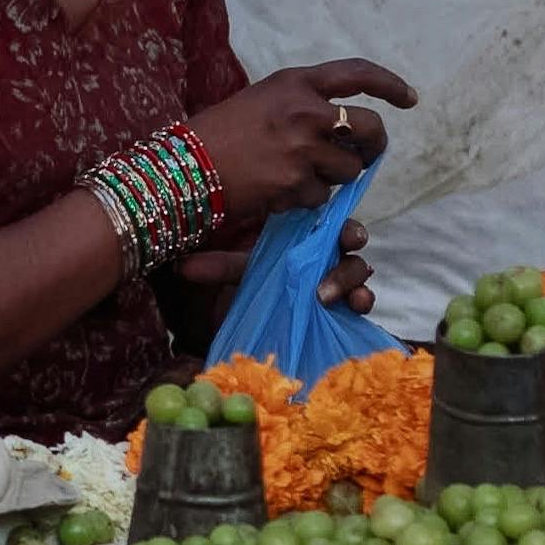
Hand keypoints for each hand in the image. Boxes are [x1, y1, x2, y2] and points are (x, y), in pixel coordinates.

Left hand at [173, 216, 370, 309]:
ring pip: (357, 273)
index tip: (346, 237)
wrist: (226, 321)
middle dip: (349, 257)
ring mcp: (331, 283)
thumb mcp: (226, 270)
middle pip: (350, 245)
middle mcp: (322, 256)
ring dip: (351, 283)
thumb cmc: (234, 284)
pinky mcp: (334, 311)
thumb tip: (183, 266)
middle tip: (336, 264)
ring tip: (334, 298)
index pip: (332, 224)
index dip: (345, 228)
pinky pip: (357, 304)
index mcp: (302, 237)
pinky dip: (361, 303)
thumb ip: (215, 265)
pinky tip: (356, 308)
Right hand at [192, 59, 414, 221]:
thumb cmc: (213, 135)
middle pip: (369, 128)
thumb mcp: (258, 103)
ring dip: (333, 179)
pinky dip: (304, 200)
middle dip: (374, 147)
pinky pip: (320, 197)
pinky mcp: (295, 184)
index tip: (408, 99)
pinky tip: (276, 193)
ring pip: (349, 171)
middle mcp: (305, 111)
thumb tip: (339, 128)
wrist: (179, 168)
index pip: (357, 74)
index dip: (389, 85)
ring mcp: (302, 148)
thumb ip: (298, 107)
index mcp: (294, 83)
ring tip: (298, 178)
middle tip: (366, 157)